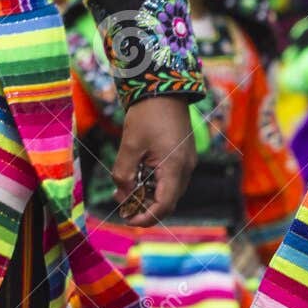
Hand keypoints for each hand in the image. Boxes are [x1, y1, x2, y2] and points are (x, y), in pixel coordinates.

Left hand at [112, 97, 196, 226]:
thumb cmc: (147, 114)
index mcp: (175, 168)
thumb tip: (123, 195)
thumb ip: (124, 173)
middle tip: (120, 201)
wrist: (164, 87)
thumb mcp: (129, 144)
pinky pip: (169, 179)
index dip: (146, 217)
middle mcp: (186, 169)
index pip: (164, 206)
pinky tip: (137, 175)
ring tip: (125, 187)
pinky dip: (153, 183)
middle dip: (143, 206)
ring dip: (147, 195)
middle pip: (167, 202)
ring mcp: (187, 163)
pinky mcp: (183, 157)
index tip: (128, 219)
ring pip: (168, 191)